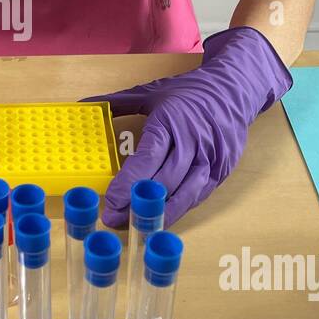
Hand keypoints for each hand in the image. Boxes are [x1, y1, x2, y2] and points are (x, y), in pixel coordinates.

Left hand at [83, 27, 291, 227]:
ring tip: (139, 227)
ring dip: (162, 214)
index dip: (128, 183)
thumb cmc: (188, 92)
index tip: (110, 202)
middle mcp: (192, 142)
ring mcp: (211, 158)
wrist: (233, 90)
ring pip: (186, 193)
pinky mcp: (223, 170)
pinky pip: (200, 194)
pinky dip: (181, 208)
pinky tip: (164, 217)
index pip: (147, 158)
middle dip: (139, 204)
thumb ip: (117, 102)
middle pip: (165, 180)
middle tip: (114, 219)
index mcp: (170, 121)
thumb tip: (84, 104)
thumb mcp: (151, 92)